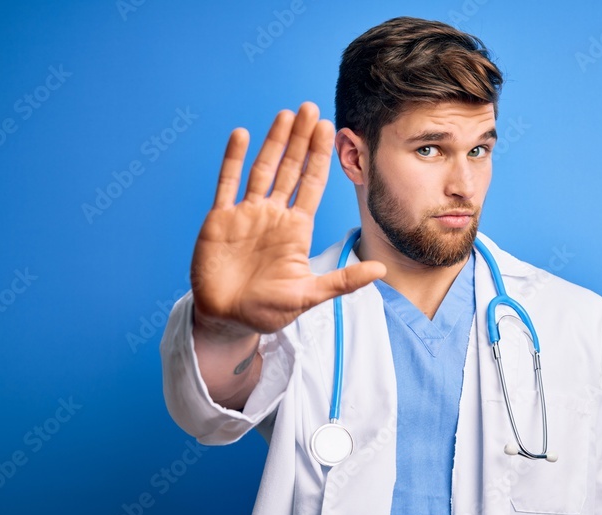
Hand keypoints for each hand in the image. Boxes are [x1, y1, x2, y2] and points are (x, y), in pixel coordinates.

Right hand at [190, 102, 385, 335]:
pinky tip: (242, 135)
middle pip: (290, 169)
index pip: (312, 185)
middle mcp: (274, 216)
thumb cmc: (267, 310)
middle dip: (301, 139)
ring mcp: (246, 214)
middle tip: (310, 108)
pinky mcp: (220, 219)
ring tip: (285, 114)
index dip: (320, 157)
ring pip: (262, 169)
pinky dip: (233, 159)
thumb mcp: (308, 296)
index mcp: (296, 229)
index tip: (329, 129)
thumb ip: (342, 281)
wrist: (227, 319)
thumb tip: (381, 271)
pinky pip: (227, 183)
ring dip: (274, 142)